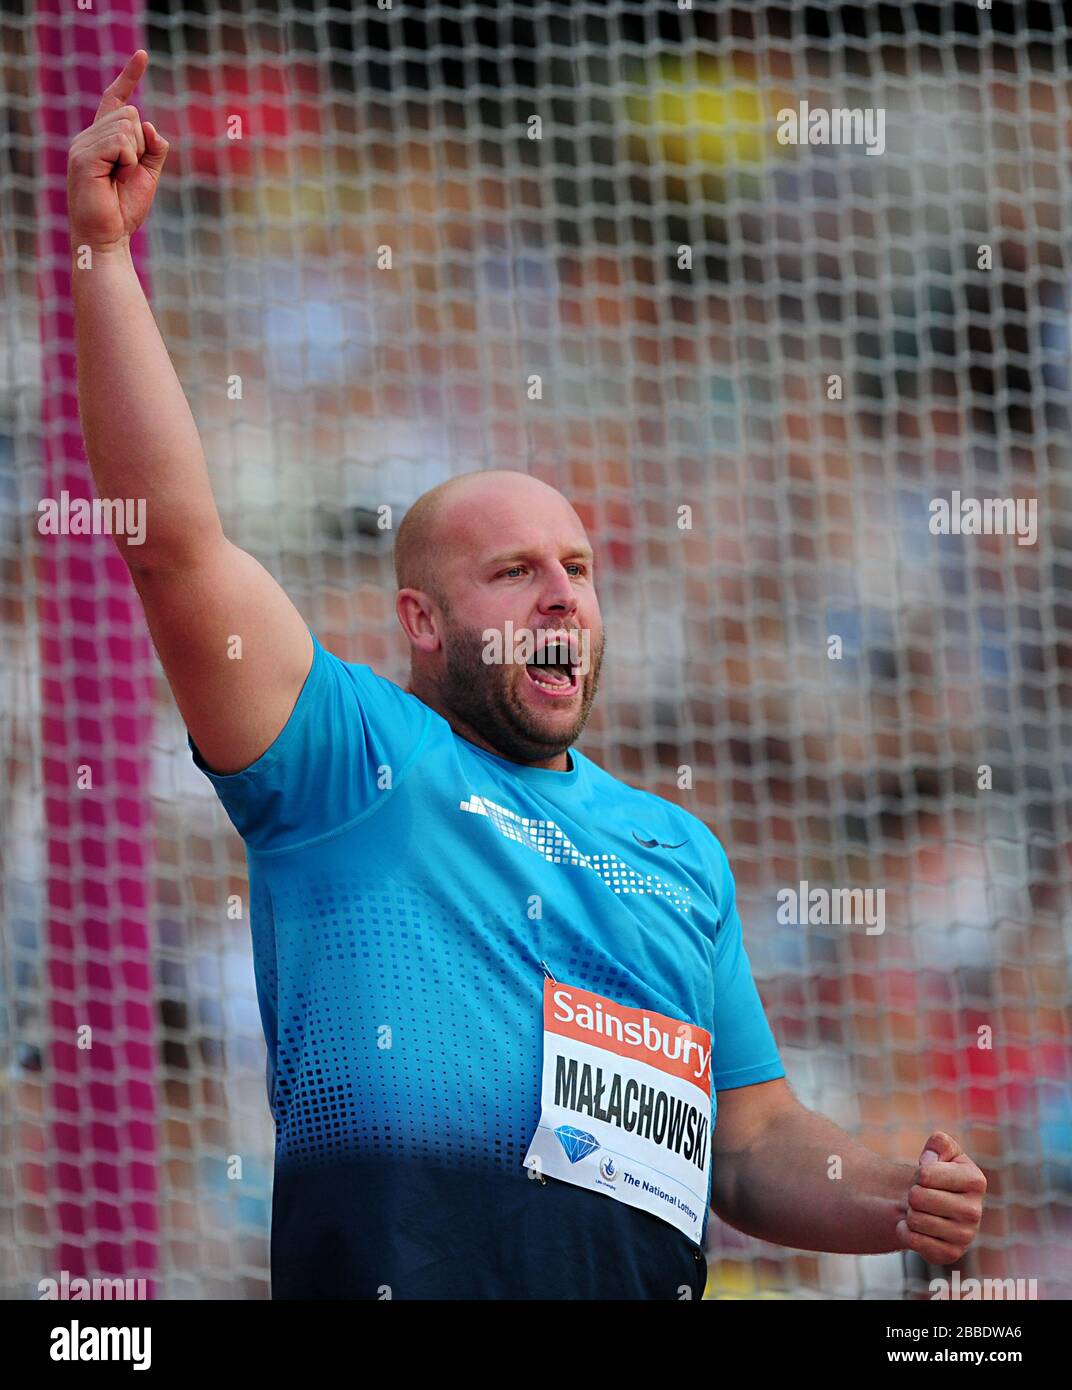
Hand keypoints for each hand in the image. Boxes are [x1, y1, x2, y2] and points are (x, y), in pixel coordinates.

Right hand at [67, 49, 168, 253]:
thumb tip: (148, 124)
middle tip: (127, 173)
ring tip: (119, 177)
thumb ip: (152, 149)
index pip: (117, 100)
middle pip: (131, 114)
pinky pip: (120, 141)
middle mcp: (89, 137)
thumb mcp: (147, 175)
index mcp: (103, 139)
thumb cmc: (125, 210)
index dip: (129, 77)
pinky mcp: (83, 156)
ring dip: (135, 154)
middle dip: (141, 145)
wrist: (109, 237)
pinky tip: (115, 176)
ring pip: (128, 126)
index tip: (143, 55)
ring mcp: (83, 144)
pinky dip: (128, 159)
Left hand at [896, 1130, 986, 1263]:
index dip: (919, 1173)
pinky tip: (916, 1227)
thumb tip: (929, 1161)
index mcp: (976, 1181)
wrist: (936, 1205)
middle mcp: (975, 1211)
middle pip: (917, 1198)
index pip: (925, 1174)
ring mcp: (965, 1236)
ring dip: (910, 1212)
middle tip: (922, 1195)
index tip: (927, 1176)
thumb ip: (938, 1143)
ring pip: (914, 1219)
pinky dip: (905, 1231)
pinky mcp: (951, 1254)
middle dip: (912, 1193)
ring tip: (922, 1210)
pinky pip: (912, 1240)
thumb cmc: (938, 1173)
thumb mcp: (942, 1150)